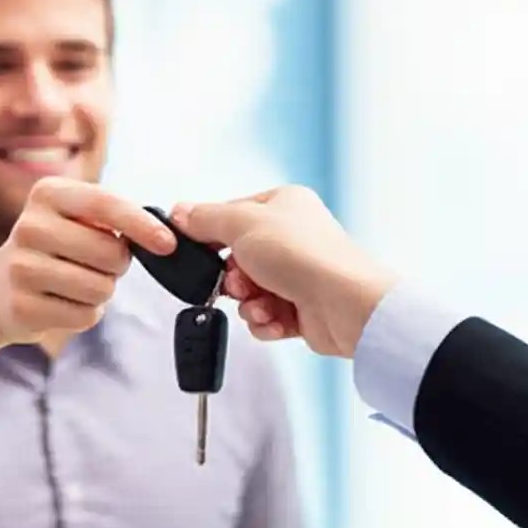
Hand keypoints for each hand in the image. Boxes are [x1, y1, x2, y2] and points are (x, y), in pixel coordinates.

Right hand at [0, 178, 175, 342]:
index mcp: (48, 193)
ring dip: (102, 291)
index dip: (142, 224)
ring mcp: (22, 268)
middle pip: (110, 253)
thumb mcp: (74, 217)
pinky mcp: (22, 307)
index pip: (105, 204)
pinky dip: (86, 313)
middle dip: (117, 266)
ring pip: (100, 288)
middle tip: (97, 264)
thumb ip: (113, 218)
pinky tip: (63, 302)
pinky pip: (84, 316)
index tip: (168, 244)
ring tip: (78, 283)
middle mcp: (30, 226)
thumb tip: (162, 237)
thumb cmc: (54, 248)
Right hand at [170, 186, 395, 357]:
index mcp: (283, 205)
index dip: (210, 235)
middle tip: (239, 281)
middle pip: (237, 259)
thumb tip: (181, 213)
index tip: (194, 249)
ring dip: (249, 304)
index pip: (231, 216)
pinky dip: (266, 321)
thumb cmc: (306, 256)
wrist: (345, 305)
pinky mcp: (303, 308)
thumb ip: (206, 219)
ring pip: (249, 292)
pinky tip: (277, 319)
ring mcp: (299, 274)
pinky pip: (266, 316)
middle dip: (232, 278)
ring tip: (262, 304)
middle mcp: (292, 237)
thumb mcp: (242, 224)